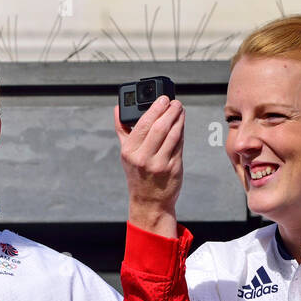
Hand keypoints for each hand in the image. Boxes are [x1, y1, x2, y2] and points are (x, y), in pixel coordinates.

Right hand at [114, 95, 184, 237]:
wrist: (149, 201)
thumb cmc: (137, 174)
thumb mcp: (126, 153)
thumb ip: (123, 129)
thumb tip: (118, 108)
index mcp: (129, 151)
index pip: (143, 124)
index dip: (156, 108)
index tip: (163, 99)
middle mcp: (143, 157)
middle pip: (159, 127)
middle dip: (170, 111)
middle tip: (175, 102)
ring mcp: (159, 164)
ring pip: (173, 135)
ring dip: (179, 119)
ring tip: (180, 110)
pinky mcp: (173, 168)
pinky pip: (180, 145)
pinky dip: (182, 132)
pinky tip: (182, 124)